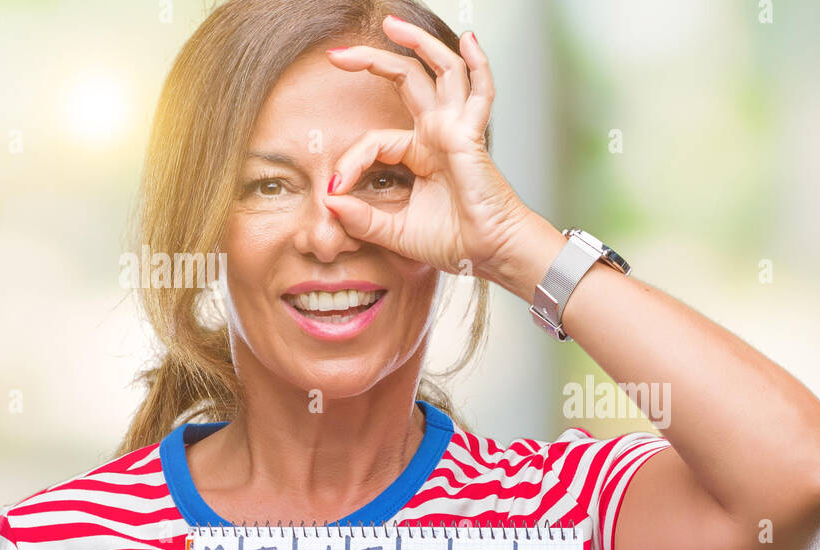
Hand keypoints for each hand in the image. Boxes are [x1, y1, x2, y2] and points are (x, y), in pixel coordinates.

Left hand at [323, 16, 535, 282]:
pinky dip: (477, 65)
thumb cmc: (456, 243)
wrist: (490, 255)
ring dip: (419, 44)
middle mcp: (438, 135)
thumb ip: (363, 218)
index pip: (375, 141)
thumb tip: (329, 202)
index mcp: (422, 155)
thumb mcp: (396, 232)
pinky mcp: (471, 136)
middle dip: (371, 61)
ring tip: (392, 24)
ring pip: (440, 72)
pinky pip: (479, 93)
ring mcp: (456, 131)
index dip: (349, 162)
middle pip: (405, 82)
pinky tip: (469, 41)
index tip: (334, 191)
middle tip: (337, 54)